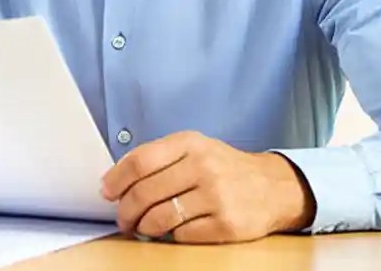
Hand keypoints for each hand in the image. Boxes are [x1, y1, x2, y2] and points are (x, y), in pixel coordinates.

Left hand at [100, 130, 315, 243]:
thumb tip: (115, 181)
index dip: (116, 180)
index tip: (106, 192)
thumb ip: (158, 158)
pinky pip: (182, 235)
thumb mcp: (195, 148)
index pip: (140, 161)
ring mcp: (216, 196)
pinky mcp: (226, 225)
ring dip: (144, 226)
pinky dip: (171, 236)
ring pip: (160, 218)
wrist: (274, 187)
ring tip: (142, 227)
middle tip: (123, 219)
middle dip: (126, 211)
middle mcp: (203, 167)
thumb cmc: (224, 168)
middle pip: (145, 193)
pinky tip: (172, 231)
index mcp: (190, 144)